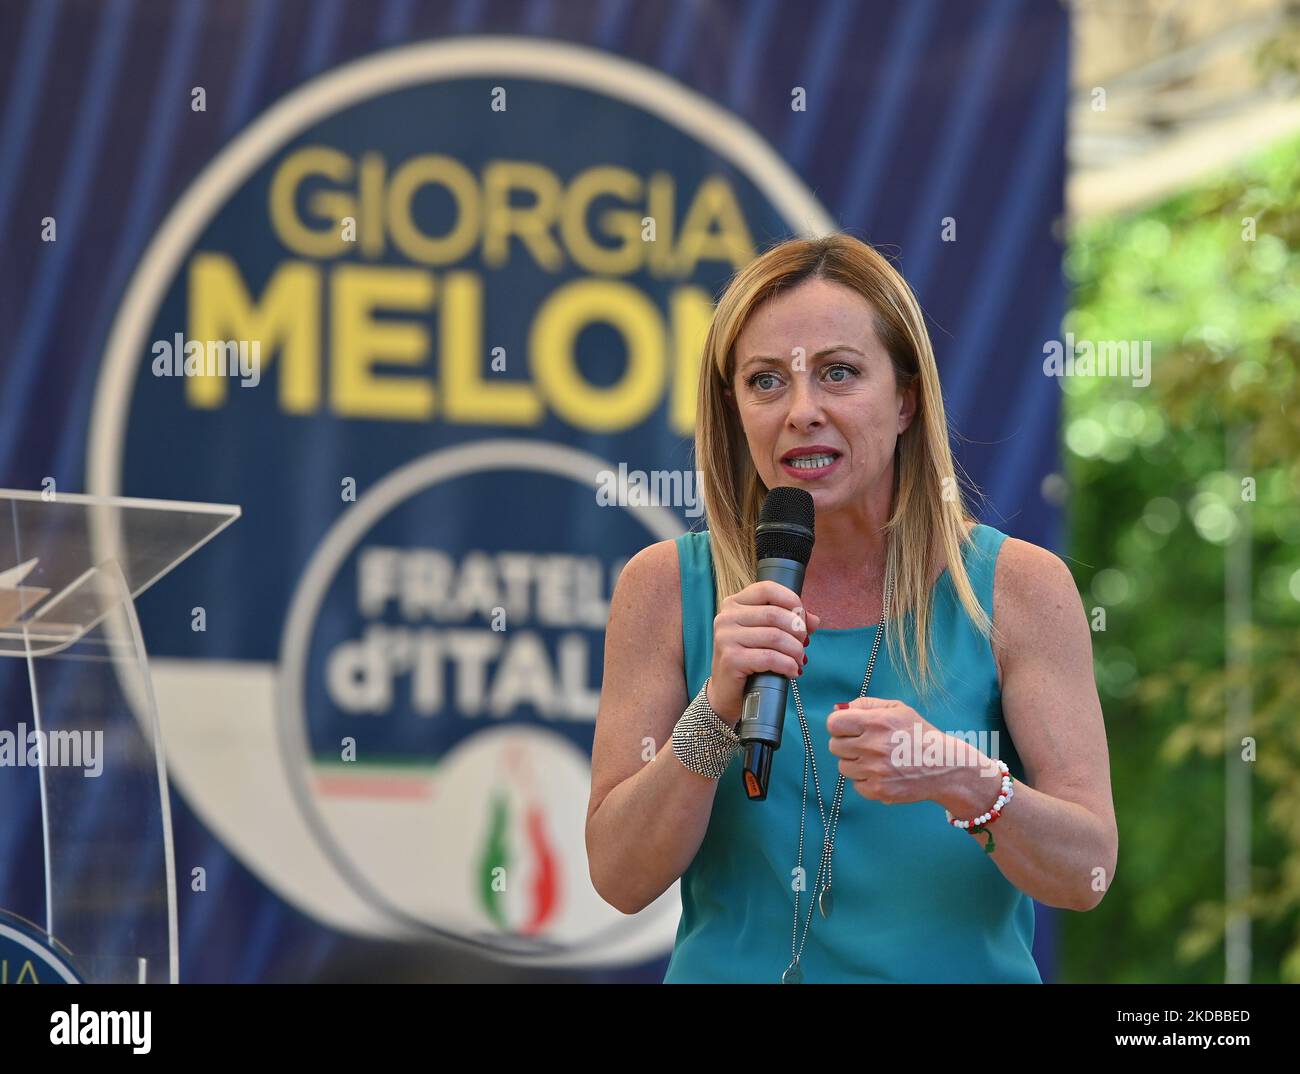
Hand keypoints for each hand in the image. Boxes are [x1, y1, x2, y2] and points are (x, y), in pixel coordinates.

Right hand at [708, 581, 819, 725]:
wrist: (727, 693)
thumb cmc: (749, 660)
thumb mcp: (768, 636)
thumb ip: (789, 623)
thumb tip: (814, 619)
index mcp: (734, 604)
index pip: (767, 589)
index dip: (791, 601)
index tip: (803, 620)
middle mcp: (726, 617)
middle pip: (774, 614)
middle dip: (797, 630)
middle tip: (804, 645)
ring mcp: (726, 638)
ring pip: (775, 636)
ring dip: (795, 651)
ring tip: (800, 661)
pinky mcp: (731, 659)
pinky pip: (769, 657)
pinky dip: (788, 665)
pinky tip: (793, 671)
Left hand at [826, 697, 988, 808]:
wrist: (945, 766)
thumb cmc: (918, 734)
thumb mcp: (897, 709)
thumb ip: (865, 704)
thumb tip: (837, 709)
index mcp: (876, 722)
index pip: (834, 724)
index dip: (839, 726)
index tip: (849, 728)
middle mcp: (874, 746)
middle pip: (834, 746)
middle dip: (847, 744)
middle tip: (865, 744)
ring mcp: (876, 771)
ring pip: (843, 767)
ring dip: (856, 763)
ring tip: (877, 759)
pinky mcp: (879, 791)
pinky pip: (856, 785)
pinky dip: (866, 781)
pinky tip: (884, 773)